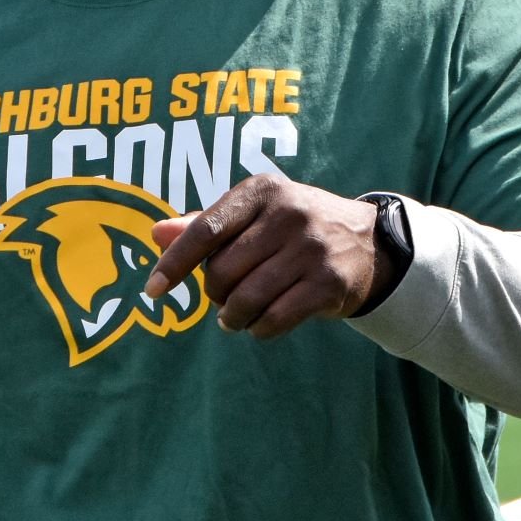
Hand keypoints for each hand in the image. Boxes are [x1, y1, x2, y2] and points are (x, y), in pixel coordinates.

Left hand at [146, 172, 385, 338]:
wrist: (367, 242)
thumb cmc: (292, 228)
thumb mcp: (253, 214)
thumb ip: (204, 224)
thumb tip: (156, 234)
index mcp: (262, 190)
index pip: (206, 229)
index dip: (175, 263)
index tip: (153, 290)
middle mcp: (288, 213)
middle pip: (223, 271)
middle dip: (215, 293)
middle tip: (224, 296)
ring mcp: (312, 248)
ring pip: (247, 299)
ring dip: (233, 317)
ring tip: (235, 316)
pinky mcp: (329, 283)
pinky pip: (275, 319)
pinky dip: (259, 329)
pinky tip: (260, 324)